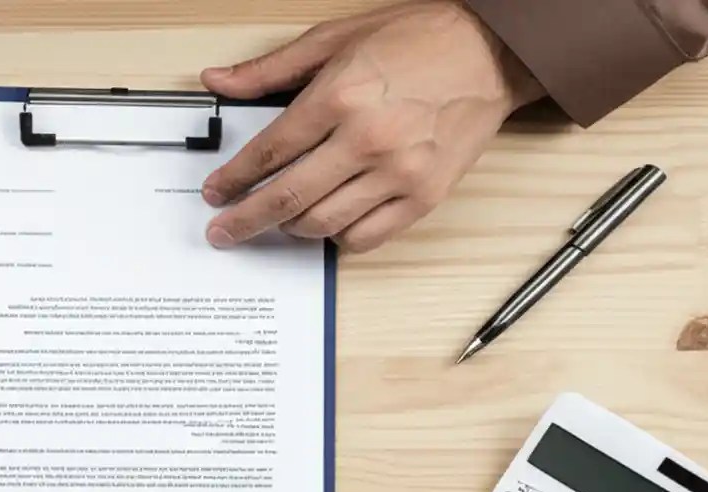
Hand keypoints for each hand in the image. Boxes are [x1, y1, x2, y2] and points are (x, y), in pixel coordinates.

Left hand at [200, 0, 544, 252]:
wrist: (490, 52)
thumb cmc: (419, 39)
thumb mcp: (335, 38)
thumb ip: (271, 69)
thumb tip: (218, 81)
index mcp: (340, 97)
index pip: (268, 153)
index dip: (233, 179)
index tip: (216, 193)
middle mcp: (367, 140)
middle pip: (287, 199)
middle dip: (246, 221)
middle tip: (224, 233)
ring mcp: (398, 174)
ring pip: (323, 224)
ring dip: (291, 228)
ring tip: (280, 220)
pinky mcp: (424, 197)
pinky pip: (366, 238)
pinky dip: (338, 238)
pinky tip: (328, 223)